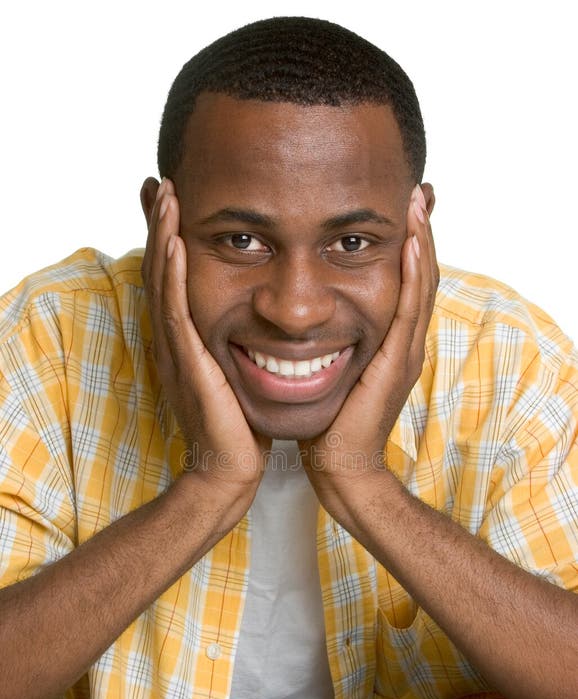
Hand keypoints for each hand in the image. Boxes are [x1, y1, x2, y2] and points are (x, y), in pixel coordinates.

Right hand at [141, 178, 270, 503]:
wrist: (231, 470)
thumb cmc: (240, 427)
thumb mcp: (240, 375)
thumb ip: (241, 347)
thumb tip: (264, 326)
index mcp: (188, 340)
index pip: (176, 278)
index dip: (171, 238)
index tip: (176, 201)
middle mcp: (176, 340)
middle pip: (162, 271)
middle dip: (160, 225)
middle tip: (160, 182)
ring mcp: (176, 351)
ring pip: (163, 283)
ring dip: (161, 237)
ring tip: (164, 195)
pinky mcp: (186, 364)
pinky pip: (176, 313)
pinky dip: (173, 276)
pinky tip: (174, 244)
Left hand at [298, 184, 438, 514]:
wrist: (338, 467)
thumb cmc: (328, 424)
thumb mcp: (329, 373)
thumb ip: (327, 344)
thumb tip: (304, 322)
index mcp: (389, 344)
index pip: (403, 284)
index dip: (406, 246)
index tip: (399, 209)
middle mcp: (404, 344)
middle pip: (420, 278)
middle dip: (420, 233)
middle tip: (418, 192)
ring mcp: (405, 354)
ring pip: (421, 287)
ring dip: (422, 243)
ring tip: (417, 203)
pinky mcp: (397, 364)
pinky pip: (408, 311)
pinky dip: (413, 275)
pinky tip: (410, 244)